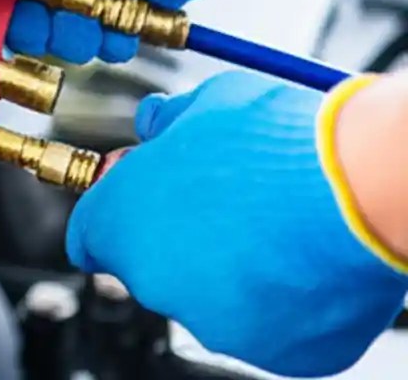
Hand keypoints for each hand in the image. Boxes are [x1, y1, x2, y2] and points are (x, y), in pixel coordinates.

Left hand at [67, 72, 407, 376]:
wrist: (364, 188)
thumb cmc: (279, 143)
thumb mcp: (204, 103)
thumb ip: (166, 122)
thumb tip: (154, 122)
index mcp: (121, 227)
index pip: (91, 236)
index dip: (117, 210)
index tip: (139, 192)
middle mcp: (157, 284)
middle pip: (151, 264)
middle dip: (177, 234)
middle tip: (223, 198)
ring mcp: (216, 324)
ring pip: (210, 298)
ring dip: (229, 267)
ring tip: (273, 222)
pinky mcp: (276, 352)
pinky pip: (268, 323)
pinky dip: (279, 298)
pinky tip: (300, 256)